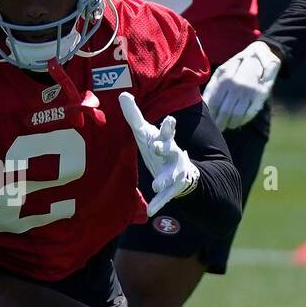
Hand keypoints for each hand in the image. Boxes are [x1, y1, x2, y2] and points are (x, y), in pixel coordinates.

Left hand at [119, 92, 199, 215]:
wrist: (182, 173)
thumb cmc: (159, 148)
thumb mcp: (146, 132)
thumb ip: (134, 115)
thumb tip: (123, 93)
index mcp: (165, 141)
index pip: (167, 132)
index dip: (169, 127)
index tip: (170, 119)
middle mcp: (172, 155)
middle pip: (171, 149)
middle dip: (166, 147)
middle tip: (159, 145)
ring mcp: (173, 173)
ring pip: (170, 175)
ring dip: (164, 179)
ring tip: (157, 184)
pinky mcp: (171, 189)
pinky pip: (165, 197)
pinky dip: (158, 204)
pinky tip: (151, 212)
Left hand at [203, 40, 280, 130]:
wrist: (260, 54)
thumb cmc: (236, 65)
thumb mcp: (222, 71)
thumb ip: (212, 87)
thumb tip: (204, 104)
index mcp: (225, 79)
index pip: (214, 103)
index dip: (212, 115)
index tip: (210, 121)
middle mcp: (237, 85)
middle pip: (225, 112)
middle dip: (220, 123)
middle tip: (219, 127)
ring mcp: (250, 90)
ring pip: (237, 115)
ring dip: (231, 124)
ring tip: (228, 126)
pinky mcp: (262, 94)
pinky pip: (250, 113)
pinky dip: (243, 121)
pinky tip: (239, 122)